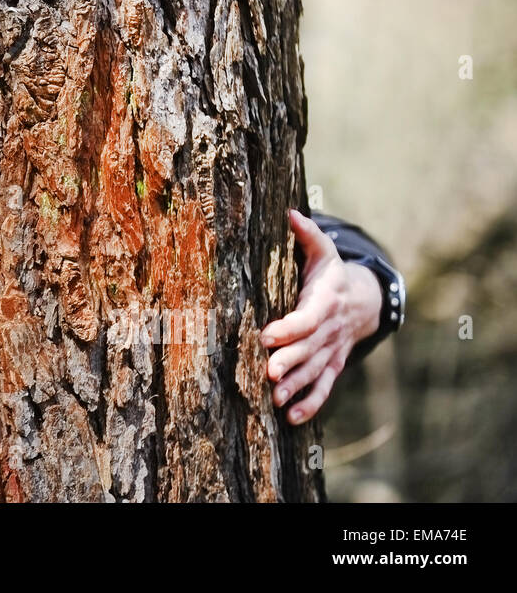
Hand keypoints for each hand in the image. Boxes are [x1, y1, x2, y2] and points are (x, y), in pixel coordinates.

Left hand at [260, 210, 381, 425]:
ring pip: (314, 371)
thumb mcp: (323, 252)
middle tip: (270, 372)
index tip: (267, 335)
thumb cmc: (331, 274)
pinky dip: (309, 403)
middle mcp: (330, 330)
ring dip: (296, 387)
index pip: (307, 317)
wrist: (363, 301)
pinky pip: (323, 387)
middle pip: (309, 348)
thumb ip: (308, 235)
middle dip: (290, 361)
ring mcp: (332, 350)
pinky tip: (290, 417)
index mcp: (325, 301)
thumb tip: (290, 213)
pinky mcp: (332, 365)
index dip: (289, 327)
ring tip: (275, 398)